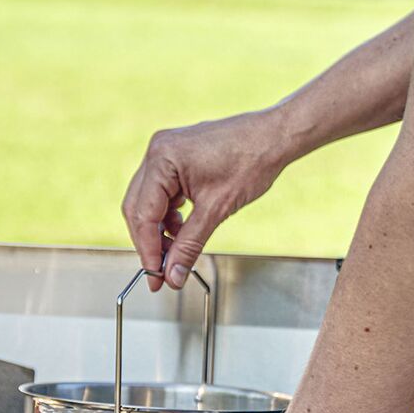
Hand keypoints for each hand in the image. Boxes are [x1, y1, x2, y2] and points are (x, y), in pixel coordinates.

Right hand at [121, 112, 286, 290]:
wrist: (275, 136)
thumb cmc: (253, 159)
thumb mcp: (218, 209)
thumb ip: (189, 245)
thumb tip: (173, 274)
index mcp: (162, 159)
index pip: (143, 215)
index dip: (148, 250)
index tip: (156, 276)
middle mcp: (156, 152)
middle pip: (138, 209)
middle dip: (149, 242)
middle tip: (161, 270)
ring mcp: (163, 153)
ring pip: (147, 202)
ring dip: (159, 229)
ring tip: (176, 250)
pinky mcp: (173, 157)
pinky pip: (160, 192)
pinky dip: (167, 214)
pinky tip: (182, 228)